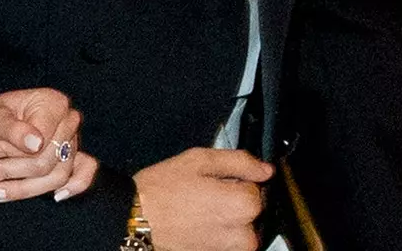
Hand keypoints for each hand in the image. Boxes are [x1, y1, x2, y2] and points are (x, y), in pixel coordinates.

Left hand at [0, 87, 96, 201]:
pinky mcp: (72, 156)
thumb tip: (36, 144)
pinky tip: (56, 196)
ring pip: (57, 176)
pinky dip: (72, 187)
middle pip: (48, 162)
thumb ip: (11, 129)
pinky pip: (82, 174)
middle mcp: (67, 120)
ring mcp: (71, 139)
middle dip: (12, 172)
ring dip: (24, 187)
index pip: (41, 143)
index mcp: (52, 102)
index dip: (12, 154)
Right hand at [133, 147, 273, 250]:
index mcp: (242, 205)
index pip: (257, 187)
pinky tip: (197, 221)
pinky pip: (229, 241)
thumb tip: (265, 169)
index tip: (216, 178)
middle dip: (234, 199)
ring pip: (242, 227)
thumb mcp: (198, 160)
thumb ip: (238, 161)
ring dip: (227, 216)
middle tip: (204, 192)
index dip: (237, 178)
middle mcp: (244, 234)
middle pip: (252, 210)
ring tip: (199, 208)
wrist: (136, 221)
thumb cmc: (162, 190)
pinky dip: (217, 231)